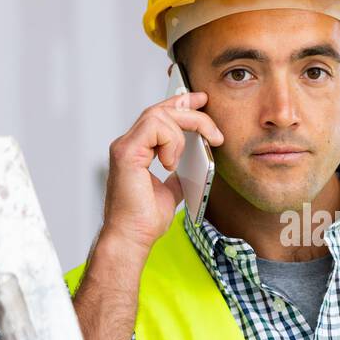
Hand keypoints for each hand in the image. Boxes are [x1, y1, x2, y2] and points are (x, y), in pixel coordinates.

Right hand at [100, 90, 223, 252]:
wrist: (132, 238)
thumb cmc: (145, 220)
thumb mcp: (171, 191)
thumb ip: (179, 174)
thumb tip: (197, 163)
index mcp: (137, 149)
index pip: (159, 115)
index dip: (181, 102)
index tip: (202, 100)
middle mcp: (128, 144)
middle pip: (161, 109)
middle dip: (192, 112)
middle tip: (214, 131)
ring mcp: (125, 146)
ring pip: (158, 115)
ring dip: (183, 131)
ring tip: (182, 159)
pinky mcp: (126, 153)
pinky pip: (154, 127)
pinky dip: (169, 142)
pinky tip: (169, 164)